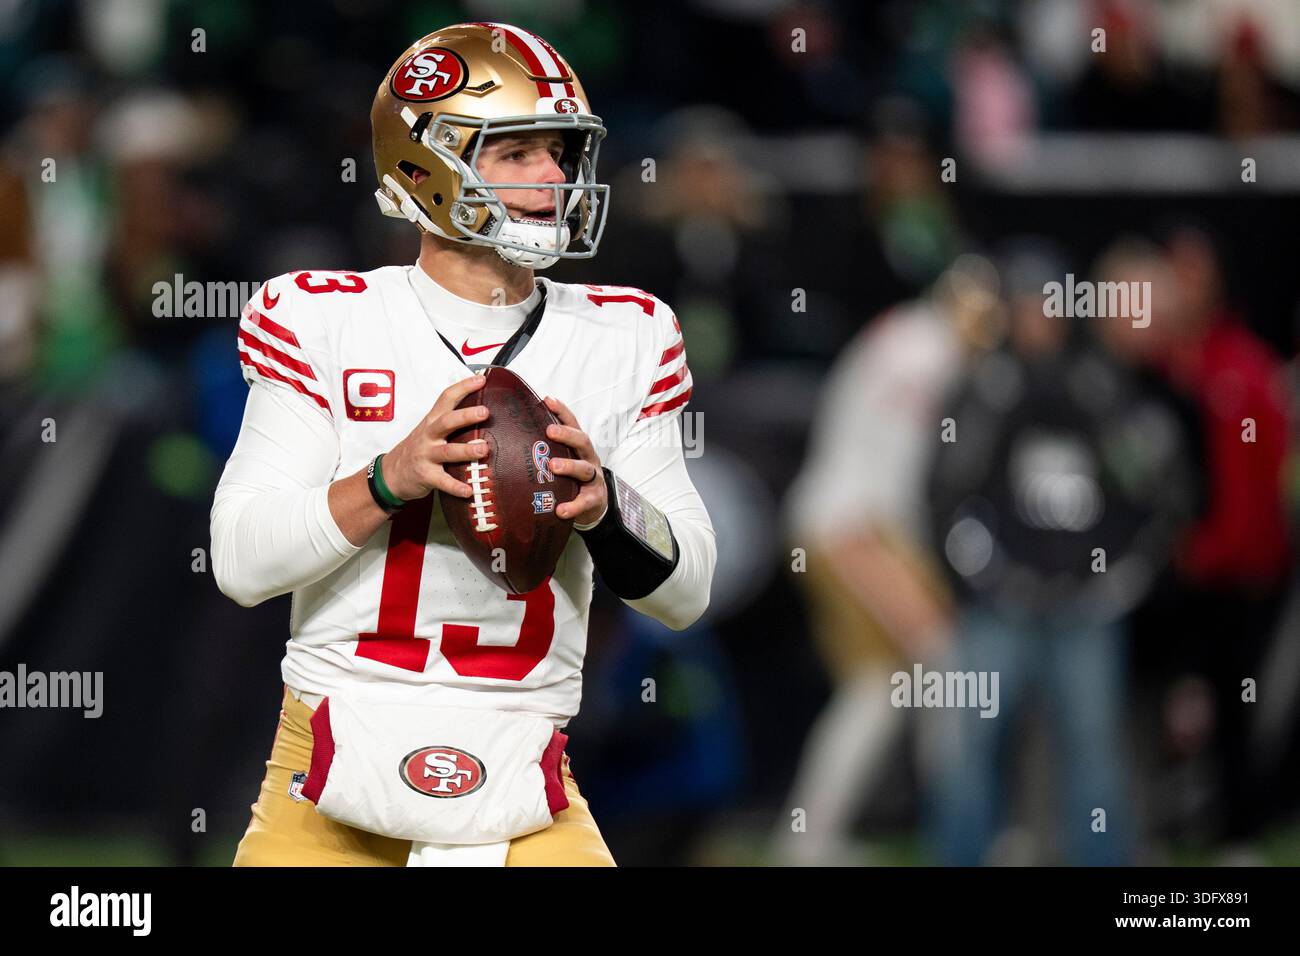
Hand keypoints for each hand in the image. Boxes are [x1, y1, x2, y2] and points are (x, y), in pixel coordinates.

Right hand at [381, 374, 490, 500]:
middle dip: (465, 416)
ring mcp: (426, 456)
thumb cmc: (418, 450)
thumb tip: (483, 411)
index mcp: (432, 421)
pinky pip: (443, 482)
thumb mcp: (429, 430)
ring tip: (483, 449)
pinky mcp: (426, 476)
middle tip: (484, 412)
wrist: (391, 474)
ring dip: (466, 450)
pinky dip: (456, 487)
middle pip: (447, 422)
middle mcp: (428, 436)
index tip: (482, 380)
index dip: (463, 387)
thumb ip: (451, 422)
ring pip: (447, 451)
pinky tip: (470, 490)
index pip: (446, 398)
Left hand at [543, 395, 607, 524]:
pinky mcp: (594, 498)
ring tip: (553, 466)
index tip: (547, 400)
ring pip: (584, 469)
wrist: (594, 504)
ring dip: (569, 466)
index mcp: (579, 446)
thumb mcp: (563, 458)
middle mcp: (588, 458)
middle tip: (550, 431)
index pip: (572, 423)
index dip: (561, 411)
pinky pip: (585, 501)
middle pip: (582, 441)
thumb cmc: (572, 478)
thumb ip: (545, 449)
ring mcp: (593, 478)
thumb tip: (511, 436)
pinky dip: (574, 505)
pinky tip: (561, 510)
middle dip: (567, 435)